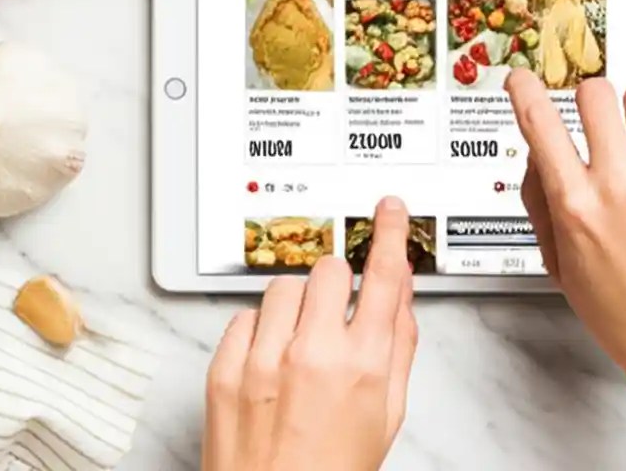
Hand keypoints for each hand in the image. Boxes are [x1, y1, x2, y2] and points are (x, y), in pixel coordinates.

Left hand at [202, 198, 417, 470]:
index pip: (382, 277)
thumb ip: (398, 348)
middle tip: (338, 312)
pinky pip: (244, 315)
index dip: (387, 233)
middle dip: (339, 285)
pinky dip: (259, 329)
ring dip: (298, 304)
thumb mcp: (386, 414)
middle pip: (330, 270)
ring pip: (284, 286)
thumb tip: (400, 299)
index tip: (386, 210)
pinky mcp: (224, 368)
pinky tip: (270, 359)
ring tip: (300, 343)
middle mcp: (312, 354)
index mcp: (363, 365)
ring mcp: (263, 360)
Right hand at [506, 70, 625, 470]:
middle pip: (596, 93)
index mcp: (576, 207)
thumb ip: (543, 205)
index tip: (522, 79)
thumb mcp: (562, 266)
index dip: (524, 91)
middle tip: (595, 116)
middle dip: (588, 99)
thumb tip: (539, 156)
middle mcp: (620, 187)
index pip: (539, 124)